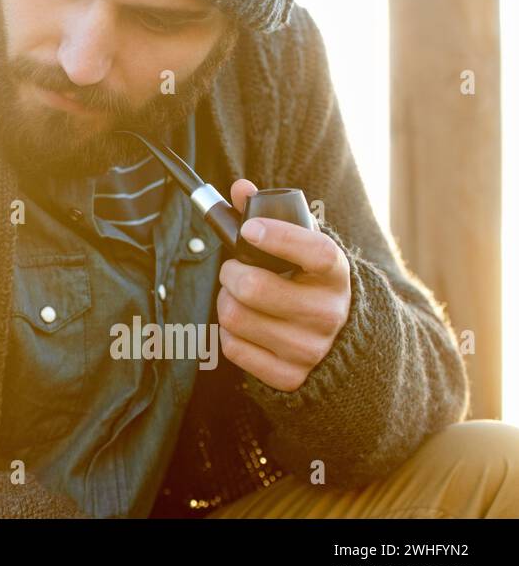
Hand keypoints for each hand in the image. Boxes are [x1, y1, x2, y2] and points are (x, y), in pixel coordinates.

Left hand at [216, 179, 351, 392]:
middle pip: (254, 288)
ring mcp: (310, 349)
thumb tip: (240, 188)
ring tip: (238, 296)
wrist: (341, 343)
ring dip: (225, 301)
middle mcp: (329, 313)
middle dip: (231, 273)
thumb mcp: (303, 250)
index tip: (249, 229)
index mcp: (336, 274)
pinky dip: (229, 332)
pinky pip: (233, 348)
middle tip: (234, 270)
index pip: (315, 251)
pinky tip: (244, 324)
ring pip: (235, 316)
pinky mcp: (289, 377)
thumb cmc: (309, 285)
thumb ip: (273, 216)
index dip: (279, 236)